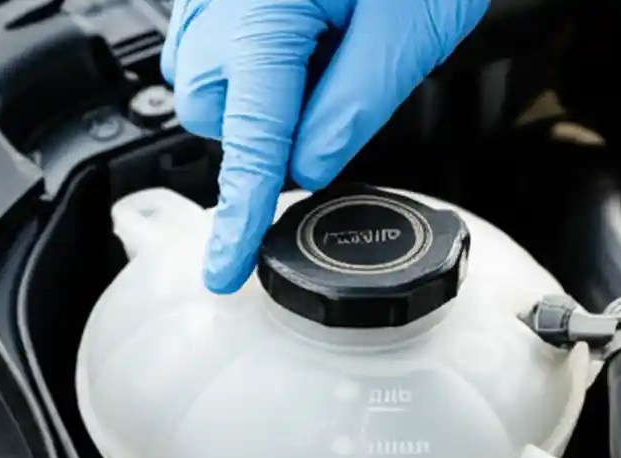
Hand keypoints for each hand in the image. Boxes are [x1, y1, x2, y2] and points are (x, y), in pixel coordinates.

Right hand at [161, 0, 489, 292]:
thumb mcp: (401, 39)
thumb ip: (347, 114)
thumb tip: (305, 165)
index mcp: (260, 17)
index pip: (250, 144)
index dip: (240, 215)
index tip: (224, 269)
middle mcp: (220, 3)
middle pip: (223, 114)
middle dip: (275, 124)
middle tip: (342, 83)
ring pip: (218, 84)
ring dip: (268, 93)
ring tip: (332, 47)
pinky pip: (219, 47)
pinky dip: (260, 62)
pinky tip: (309, 34)